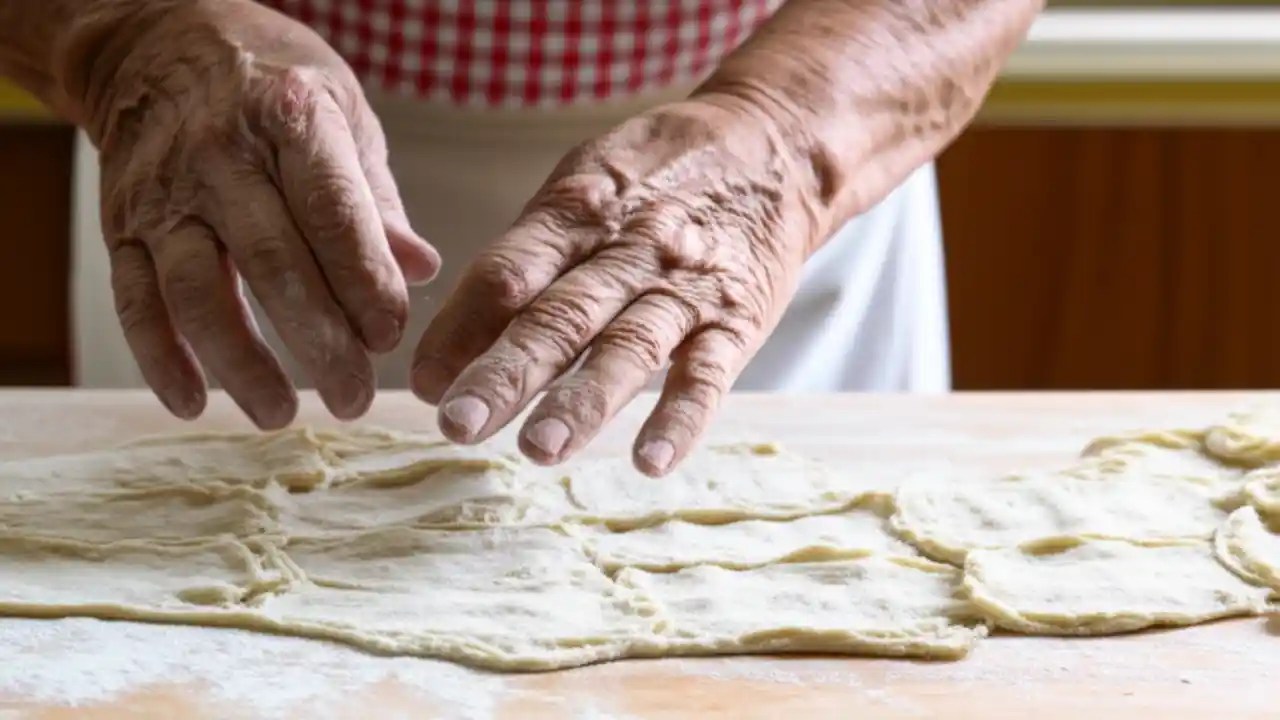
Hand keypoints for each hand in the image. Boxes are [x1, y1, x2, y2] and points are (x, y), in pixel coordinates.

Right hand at [91, 0, 438, 426]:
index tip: (390, 337)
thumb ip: (376, 199)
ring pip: (199, 292)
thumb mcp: (343, 113)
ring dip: (241, 364)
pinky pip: (135, 301)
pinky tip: (194, 403)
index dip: (364, 282)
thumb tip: (419, 271)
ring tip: (280, 413)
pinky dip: (160, 358)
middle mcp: (221, 157)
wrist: (160, 44)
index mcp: (291, 120)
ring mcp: (165, 195)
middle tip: (355, 398)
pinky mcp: (122, 227)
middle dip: (320, 342)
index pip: (333, 213)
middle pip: (272, 264)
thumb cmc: (273, 86)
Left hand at [411, 96, 822, 475]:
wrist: (772, 147)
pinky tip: (650, 461)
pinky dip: (681, 417)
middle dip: (507, 372)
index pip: (509, 272)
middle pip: (561, 314)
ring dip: (583, 400)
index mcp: (576, 212)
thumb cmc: (652, 180)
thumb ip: (515, 273)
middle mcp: (628, 248)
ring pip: (629, 345)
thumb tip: (438, 362)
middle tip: (459, 424)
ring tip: (539, 450)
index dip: (460, 328)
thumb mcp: (579, 196)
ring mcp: (685, 287)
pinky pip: (708, 373)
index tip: (424, 384)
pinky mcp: (738, 319)